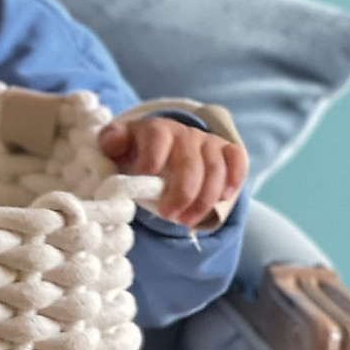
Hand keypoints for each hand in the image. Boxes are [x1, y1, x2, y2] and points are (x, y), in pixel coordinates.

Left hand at [98, 116, 246, 228]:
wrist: (161, 144)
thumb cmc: (135, 152)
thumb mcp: (117, 148)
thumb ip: (111, 143)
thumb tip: (112, 141)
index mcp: (155, 129)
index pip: (157, 138)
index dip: (151, 161)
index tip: (144, 182)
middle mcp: (183, 132)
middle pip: (189, 162)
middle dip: (182, 193)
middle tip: (168, 216)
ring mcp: (206, 141)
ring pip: (214, 168)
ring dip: (204, 199)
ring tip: (186, 220)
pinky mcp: (225, 150)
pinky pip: (237, 159)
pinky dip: (234, 179)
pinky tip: (223, 198)